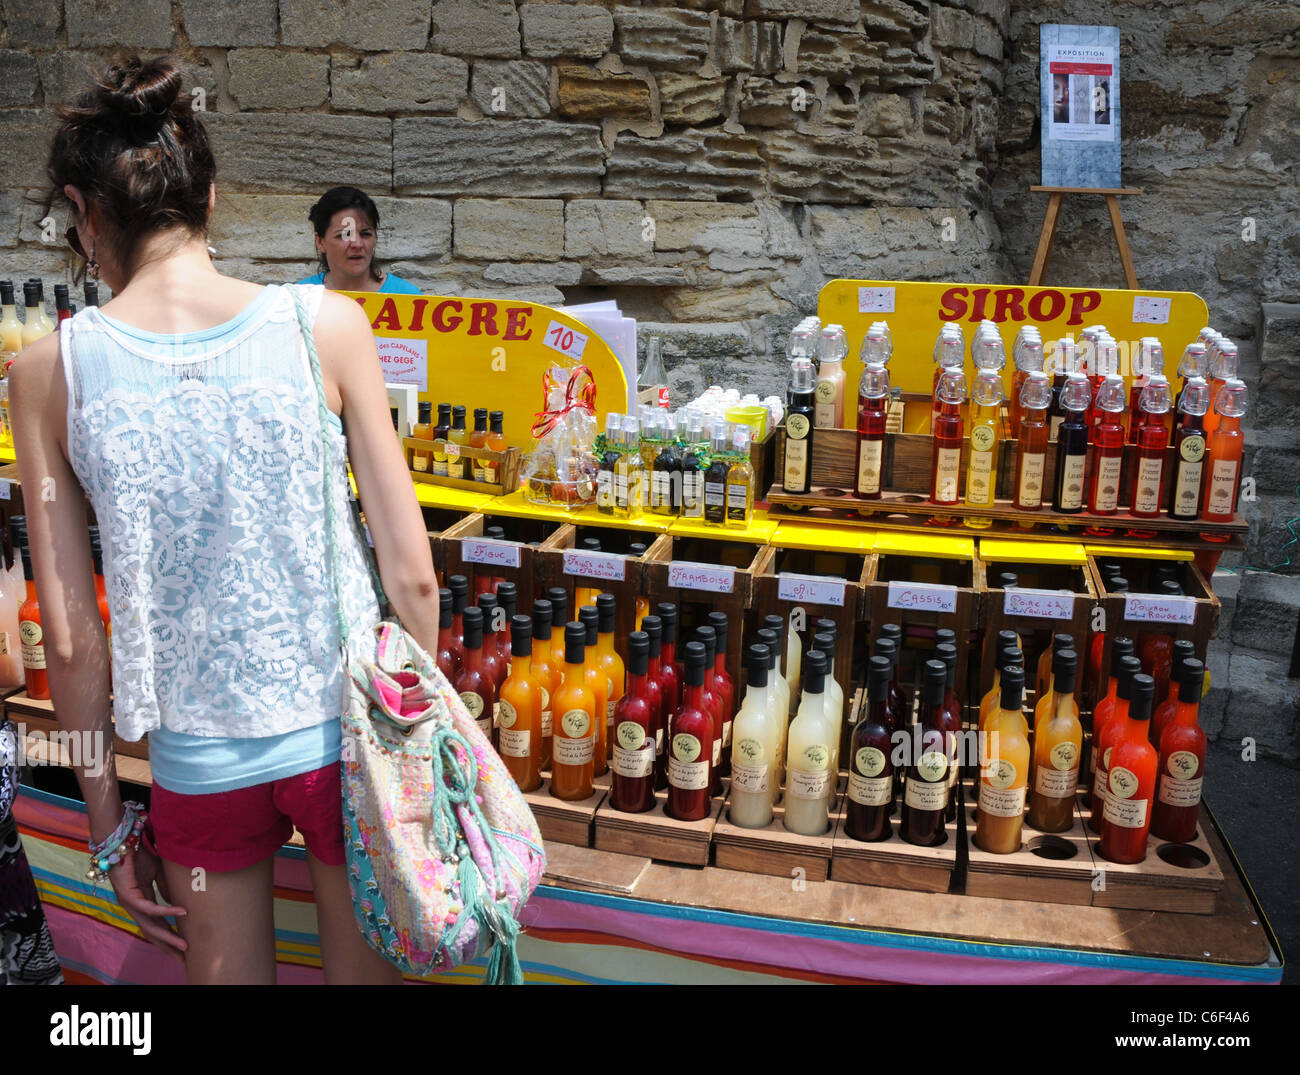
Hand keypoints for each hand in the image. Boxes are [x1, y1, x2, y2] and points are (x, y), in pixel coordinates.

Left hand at [107, 844, 188, 960]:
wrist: (123, 839)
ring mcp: (130, 903)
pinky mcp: (129, 895)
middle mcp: (134, 906)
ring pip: (150, 926)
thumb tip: (180, 903)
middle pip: (152, 932)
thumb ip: (167, 887)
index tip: (183, 948)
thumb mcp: (160, 871)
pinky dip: (166, 912)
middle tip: (184, 959)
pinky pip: (150, 908)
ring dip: (167, 937)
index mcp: (142, 901)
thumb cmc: (140, 852)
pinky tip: (181, 913)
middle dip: (168, 947)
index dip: (169, 937)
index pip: (156, 925)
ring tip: (184, 946)